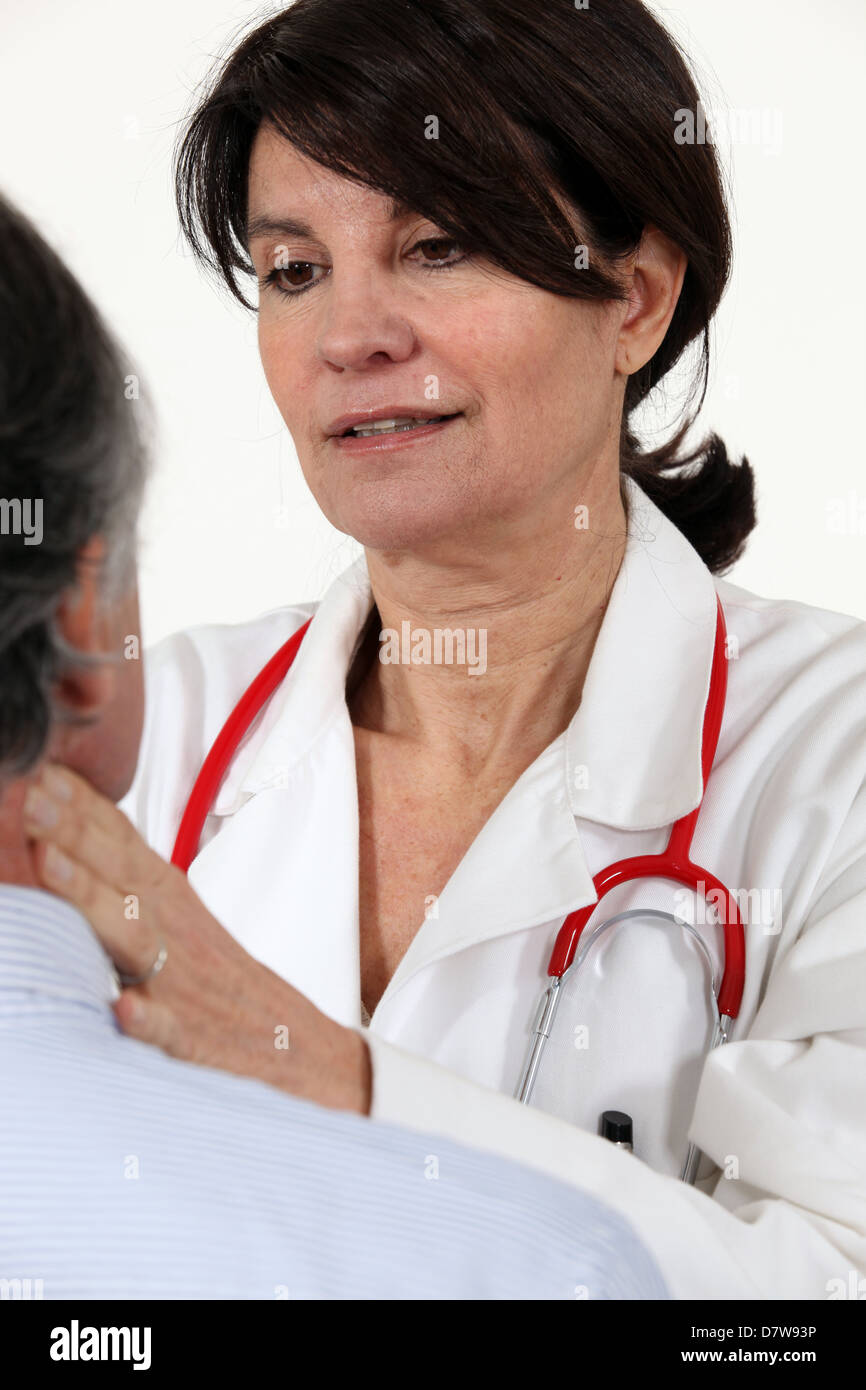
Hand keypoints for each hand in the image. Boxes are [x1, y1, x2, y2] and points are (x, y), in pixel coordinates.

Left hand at [22, 764, 370, 1114]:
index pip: (123, 843)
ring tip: (48, 865)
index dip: (84, 807)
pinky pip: (171, 1031)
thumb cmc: (224, 987)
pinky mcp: (197, 1042)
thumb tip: (62, 844)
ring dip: (91, 899)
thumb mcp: (179, 923)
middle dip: (73, 833)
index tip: (45, 770)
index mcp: (170, 902)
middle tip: (30, 797)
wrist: (300, 1052)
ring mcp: (185, 985)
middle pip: (120, 875)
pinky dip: (148, 1019)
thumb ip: (126, 886)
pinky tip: (122, 1007)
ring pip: (133, 938)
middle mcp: (174, 933)